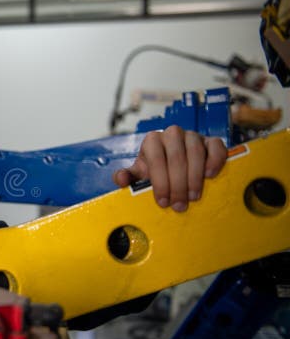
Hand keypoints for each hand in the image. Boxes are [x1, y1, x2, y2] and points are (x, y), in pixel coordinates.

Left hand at [113, 125, 227, 211]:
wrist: (175, 162)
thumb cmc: (156, 169)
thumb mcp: (140, 173)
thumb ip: (128, 176)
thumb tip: (121, 180)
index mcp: (152, 140)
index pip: (156, 159)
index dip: (160, 182)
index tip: (163, 202)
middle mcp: (172, 134)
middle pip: (176, 157)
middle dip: (177, 184)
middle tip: (180, 205)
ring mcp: (193, 135)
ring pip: (196, 152)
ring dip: (195, 177)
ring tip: (193, 197)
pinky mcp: (211, 141)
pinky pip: (217, 146)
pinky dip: (215, 160)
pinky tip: (210, 176)